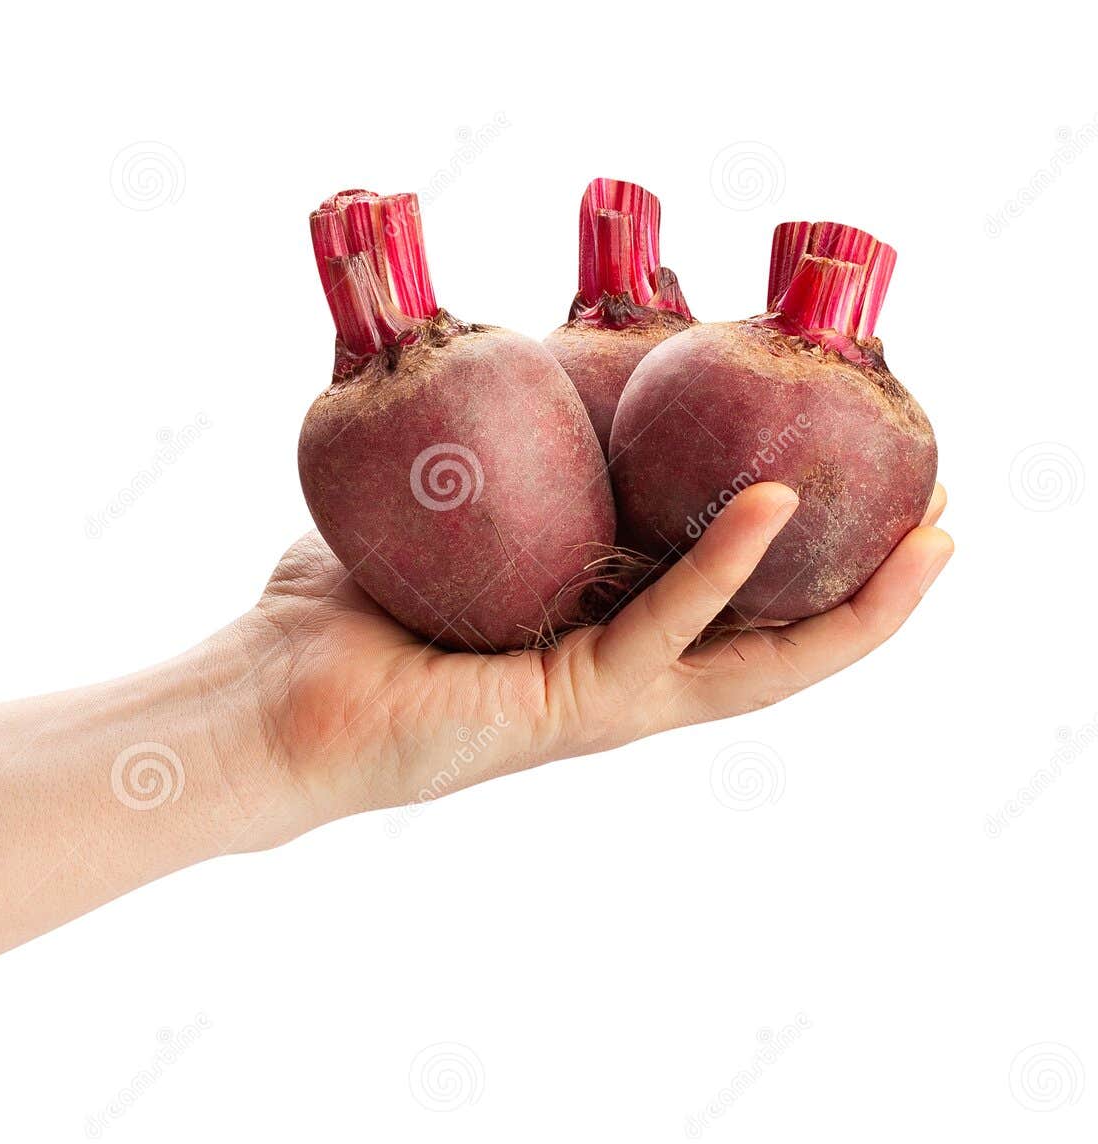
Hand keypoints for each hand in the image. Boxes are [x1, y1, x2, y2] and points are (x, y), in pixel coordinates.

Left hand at [240, 482, 950, 825]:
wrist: (260, 701)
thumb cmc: (330, 618)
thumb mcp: (433, 522)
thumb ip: (481, 469)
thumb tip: (489, 372)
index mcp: (593, 643)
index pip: (728, 610)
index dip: (810, 565)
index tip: (872, 489)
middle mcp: (614, 683)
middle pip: (773, 646)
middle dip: (868, 592)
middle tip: (943, 518)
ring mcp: (598, 705)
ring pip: (754, 662)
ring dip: (847, 602)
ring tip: (925, 531)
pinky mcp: (564, 710)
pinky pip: (660, 635)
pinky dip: (716, 572)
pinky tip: (766, 506)